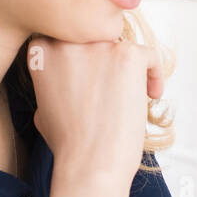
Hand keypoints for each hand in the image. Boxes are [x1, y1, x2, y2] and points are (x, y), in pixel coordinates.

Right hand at [27, 34, 161, 183]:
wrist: (91, 163)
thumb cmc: (69, 143)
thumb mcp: (43, 107)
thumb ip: (52, 80)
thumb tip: (67, 75)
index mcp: (42, 50)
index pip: (67, 33)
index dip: (83, 54)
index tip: (93, 75)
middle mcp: (67, 41)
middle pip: (94, 34)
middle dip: (105, 58)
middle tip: (113, 84)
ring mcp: (99, 46)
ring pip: (121, 44)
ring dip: (128, 67)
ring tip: (129, 95)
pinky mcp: (129, 54)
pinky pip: (150, 54)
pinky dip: (154, 74)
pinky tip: (149, 94)